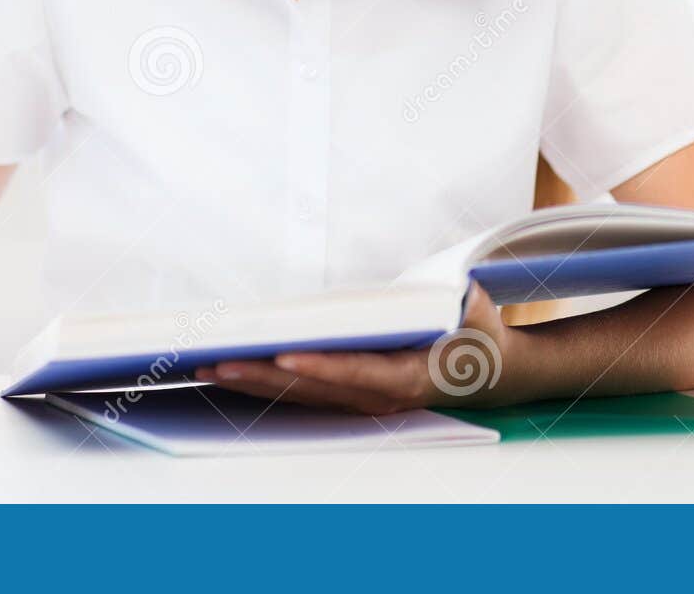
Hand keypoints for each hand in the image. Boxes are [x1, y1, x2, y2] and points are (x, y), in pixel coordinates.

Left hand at [193, 283, 520, 413]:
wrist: (487, 373)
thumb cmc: (478, 333)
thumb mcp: (478, 313)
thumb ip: (467, 304)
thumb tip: (459, 291)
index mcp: (408, 378)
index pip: (358, 375)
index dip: (320, 368)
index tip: (283, 357)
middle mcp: (377, 398)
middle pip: (313, 389)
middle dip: (262, 376)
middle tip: (216, 362)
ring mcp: (359, 401)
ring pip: (299, 394)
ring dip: (251, 383)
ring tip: (206, 367)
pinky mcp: (346, 396)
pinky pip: (300, 392)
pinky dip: (263, 383)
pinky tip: (229, 373)